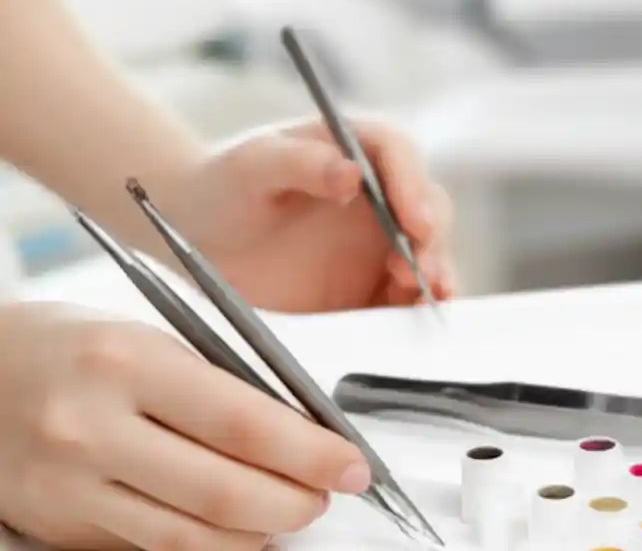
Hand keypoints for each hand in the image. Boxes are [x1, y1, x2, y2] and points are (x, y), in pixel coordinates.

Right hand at [0, 305, 372, 549]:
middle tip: (328, 493)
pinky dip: (210, 545)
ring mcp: (71, 485)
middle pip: (223, 490)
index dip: (312, 453)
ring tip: (290, 512)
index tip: (353, 464)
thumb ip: (224, 387)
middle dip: (296, 500)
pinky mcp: (60, 525)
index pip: (244, 423)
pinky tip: (239, 530)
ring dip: (259, 531)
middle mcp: (93, 427)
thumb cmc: (76, 349)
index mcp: (128, 363)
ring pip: (191, 535)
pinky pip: (154, 547)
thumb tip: (305, 433)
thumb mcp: (153, 339)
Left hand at [155, 118, 455, 313]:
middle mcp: (380, 191)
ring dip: (432, 274)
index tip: (416, 222)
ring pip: (427, 252)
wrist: (195, 238)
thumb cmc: (222, 186)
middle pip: (426, 207)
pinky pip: (406, 294)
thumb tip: (352, 174)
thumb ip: (299, 163)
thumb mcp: (251, 166)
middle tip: (413, 271)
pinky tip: (415, 316)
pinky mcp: (373, 284)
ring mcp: (381, 240)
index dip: (413, 186)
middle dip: (429, 239)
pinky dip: (418, 306)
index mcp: (355, 147)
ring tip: (419, 296)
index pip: (399, 155)